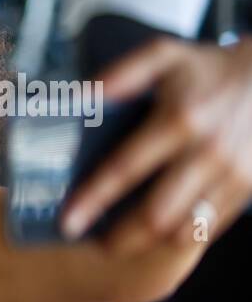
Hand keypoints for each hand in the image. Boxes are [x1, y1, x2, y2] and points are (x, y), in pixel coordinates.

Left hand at [60, 37, 251, 255]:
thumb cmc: (209, 68)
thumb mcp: (166, 56)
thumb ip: (124, 73)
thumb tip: (82, 95)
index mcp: (179, 120)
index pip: (126, 169)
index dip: (93, 199)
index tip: (68, 221)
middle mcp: (206, 152)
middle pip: (155, 214)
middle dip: (119, 238)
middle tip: (92, 244)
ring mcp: (231, 174)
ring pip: (183, 230)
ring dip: (147, 244)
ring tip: (119, 246)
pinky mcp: (246, 188)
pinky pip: (208, 228)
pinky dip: (177, 238)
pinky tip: (154, 236)